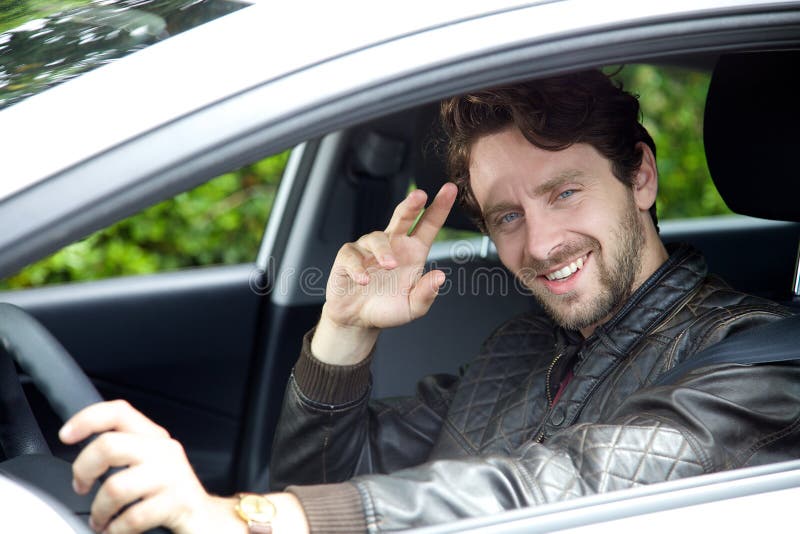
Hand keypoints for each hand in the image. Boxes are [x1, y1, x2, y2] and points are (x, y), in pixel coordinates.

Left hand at [59, 400, 237, 533]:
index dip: (88, 419)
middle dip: (83, 470)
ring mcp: (173, 476)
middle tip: (81, 487)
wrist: (208, 520)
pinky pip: (133, 517)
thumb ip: (123, 453)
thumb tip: (82, 457)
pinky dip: (117, 529)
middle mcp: (164, 451)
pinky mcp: (179, 503)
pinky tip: (117, 530)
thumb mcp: (149, 466)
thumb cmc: (171, 495)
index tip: (66, 435)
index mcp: (154, 437)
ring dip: (100, 510)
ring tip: (101, 520)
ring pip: (116, 486)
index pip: (119, 412)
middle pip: (109, 445)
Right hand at [313, 183, 456, 363]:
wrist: (357, 320)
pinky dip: (358, 267)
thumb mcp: (413, 308)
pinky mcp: (348, 256)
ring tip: (389, 266)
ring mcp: (369, 248)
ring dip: (384, 251)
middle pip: (403, 217)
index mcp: (413, 251)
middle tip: (420, 196)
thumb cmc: (387, 309)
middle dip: (411, 205)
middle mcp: (393, 244)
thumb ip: (426, 294)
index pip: (428, 225)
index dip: (440, 207)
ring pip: (377, 238)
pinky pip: (352, 254)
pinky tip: (363, 280)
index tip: (450, 189)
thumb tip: (440, 276)